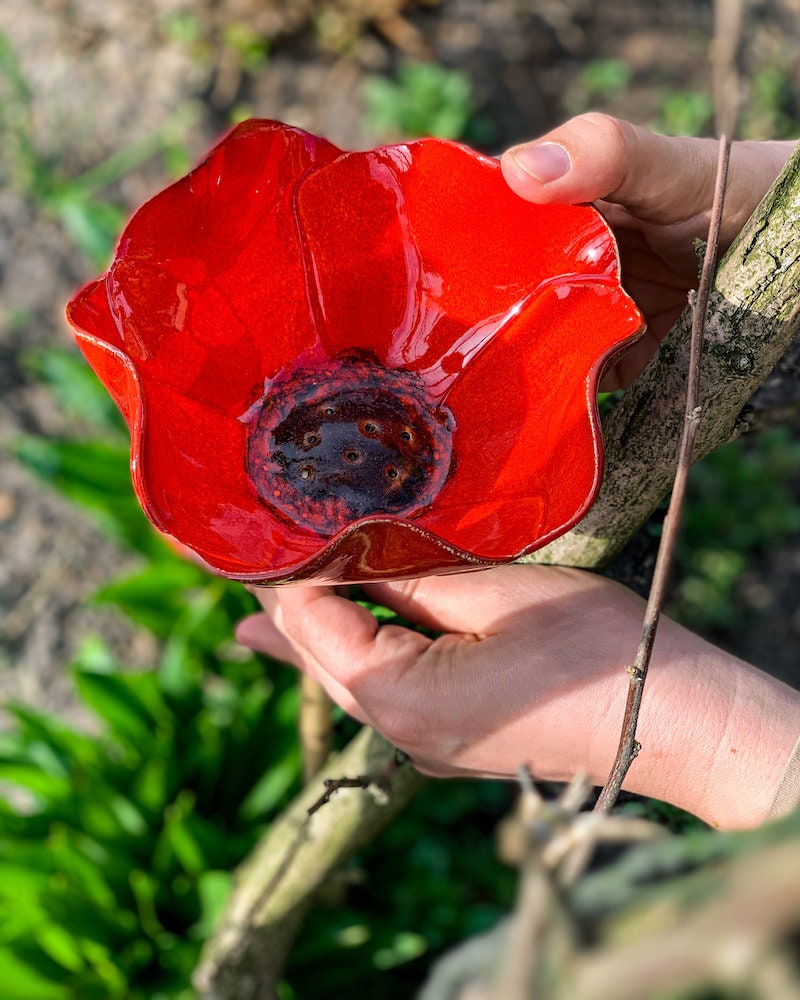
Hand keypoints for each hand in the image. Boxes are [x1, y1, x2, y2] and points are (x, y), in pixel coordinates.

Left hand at [237, 565, 799, 828]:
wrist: (671, 722)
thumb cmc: (590, 650)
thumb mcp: (490, 593)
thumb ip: (406, 577)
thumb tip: (340, 558)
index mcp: (395, 697)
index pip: (311, 619)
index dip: (287, 567)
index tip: (265, 524)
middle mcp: (398, 733)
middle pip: (320, 655)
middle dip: (285, 604)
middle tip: (245, 562)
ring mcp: (426, 746)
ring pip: (347, 678)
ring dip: (312, 634)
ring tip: (256, 614)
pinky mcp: (453, 740)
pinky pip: (382, 693)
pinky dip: (354, 657)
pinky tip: (339, 640)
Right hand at [501, 114, 794, 386]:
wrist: (790, 240)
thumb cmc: (728, 186)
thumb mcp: (663, 163)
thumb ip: (603, 154)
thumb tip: (517, 172)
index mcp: (564, 207)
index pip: (501, 229)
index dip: (474, 256)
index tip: (450, 290)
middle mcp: (575, 256)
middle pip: (520, 294)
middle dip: (503, 322)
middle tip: (474, 354)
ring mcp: (603, 301)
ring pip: (553, 337)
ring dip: (540, 361)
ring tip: (513, 387)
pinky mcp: (633, 340)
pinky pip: (597, 369)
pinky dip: (586, 386)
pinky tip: (572, 397)